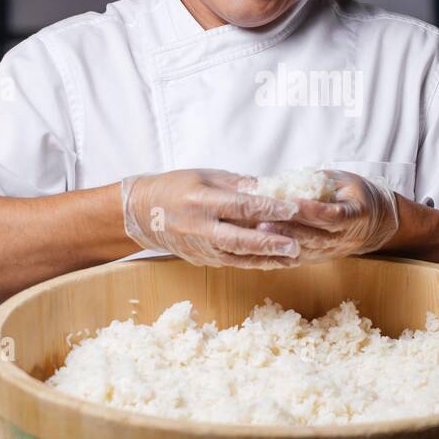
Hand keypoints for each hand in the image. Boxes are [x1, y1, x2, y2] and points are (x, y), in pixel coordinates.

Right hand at [121, 169, 301, 268]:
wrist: (142, 214)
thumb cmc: (176, 187)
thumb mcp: (206, 176)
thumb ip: (238, 184)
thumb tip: (272, 186)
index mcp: (200, 201)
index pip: (239, 205)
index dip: (267, 208)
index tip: (292, 208)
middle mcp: (199, 228)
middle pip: (238, 239)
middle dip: (268, 243)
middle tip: (295, 244)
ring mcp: (200, 248)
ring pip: (238, 256)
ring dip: (267, 258)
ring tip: (293, 257)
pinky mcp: (203, 260)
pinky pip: (233, 262)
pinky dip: (256, 262)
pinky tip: (276, 261)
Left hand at [254, 170, 398, 263]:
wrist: (375, 218)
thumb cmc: (355, 192)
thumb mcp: (341, 179)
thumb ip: (316, 181)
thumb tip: (284, 181)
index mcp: (358, 214)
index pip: (333, 215)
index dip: (311, 210)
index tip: (289, 202)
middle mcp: (349, 237)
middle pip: (317, 237)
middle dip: (289, 229)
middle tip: (264, 222)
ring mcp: (337, 251)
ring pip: (308, 250)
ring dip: (283, 242)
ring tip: (261, 233)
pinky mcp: (326, 258)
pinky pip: (304, 257)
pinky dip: (285, 252)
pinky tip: (267, 246)